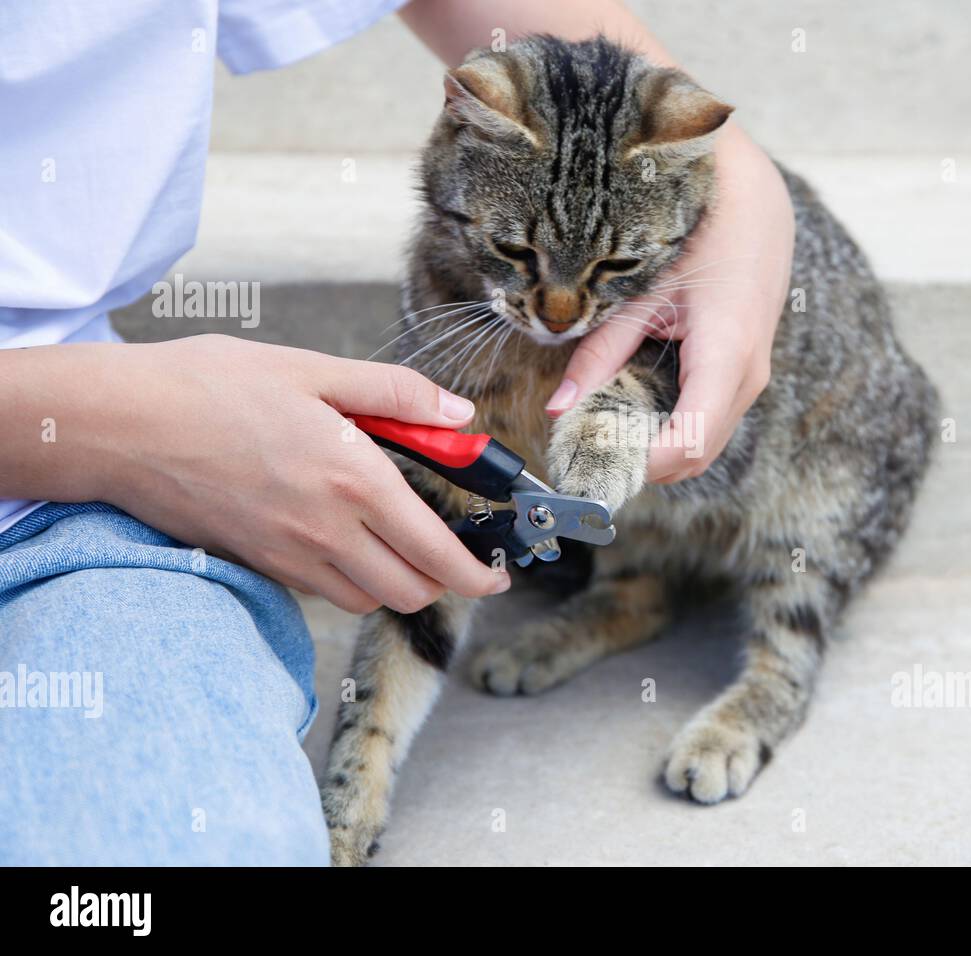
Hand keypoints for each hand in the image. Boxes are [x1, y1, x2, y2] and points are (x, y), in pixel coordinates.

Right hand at [85, 335, 506, 612]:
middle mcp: (327, 532)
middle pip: (412, 592)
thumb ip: (395, 395)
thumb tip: (458, 413)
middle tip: (452, 549)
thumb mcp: (313, 371)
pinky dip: (349, 578)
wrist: (117, 424)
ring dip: (396, 580)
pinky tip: (340, 534)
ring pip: (368, 600)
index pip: (439, 555)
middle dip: (444, 579)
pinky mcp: (257, 565)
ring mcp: (288, 557)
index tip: (499, 574)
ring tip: (396, 538)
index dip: (480, 575)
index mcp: (354, 481)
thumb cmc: (210, 386)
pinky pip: (323, 591)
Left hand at [545, 126, 793, 481]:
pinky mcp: (747, 371)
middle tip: (588, 449)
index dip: (640, 463)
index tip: (592, 458)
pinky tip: (634, 406)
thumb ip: (599, 353)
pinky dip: (673, 426)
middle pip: (697, 455)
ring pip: (707, 442)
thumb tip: (557, 408)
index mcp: (725, 354)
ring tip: (605, 427)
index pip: (688, 443)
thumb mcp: (640, 292)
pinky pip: (711, 419)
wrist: (752, 196)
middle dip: (643, 462)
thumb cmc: (697, 230)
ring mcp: (754, 375)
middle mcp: (749, 375)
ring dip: (658, 446)